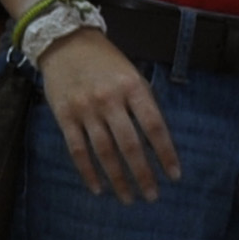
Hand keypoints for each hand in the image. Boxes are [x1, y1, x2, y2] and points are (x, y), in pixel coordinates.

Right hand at [39, 26, 177, 200]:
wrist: (64, 41)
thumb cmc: (104, 60)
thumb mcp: (130, 73)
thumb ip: (142, 103)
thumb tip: (155, 139)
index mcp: (132, 87)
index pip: (154, 126)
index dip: (166, 153)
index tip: (174, 176)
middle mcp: (109, 100)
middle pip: (130, 145)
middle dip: (143, 174)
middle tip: (151, 196)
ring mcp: (85, 110)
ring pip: (104, 152)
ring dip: (118, 179)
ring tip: (128, 198)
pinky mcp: (65, 117)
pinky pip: (78, 151)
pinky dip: (89, 173)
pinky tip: (99, 189)